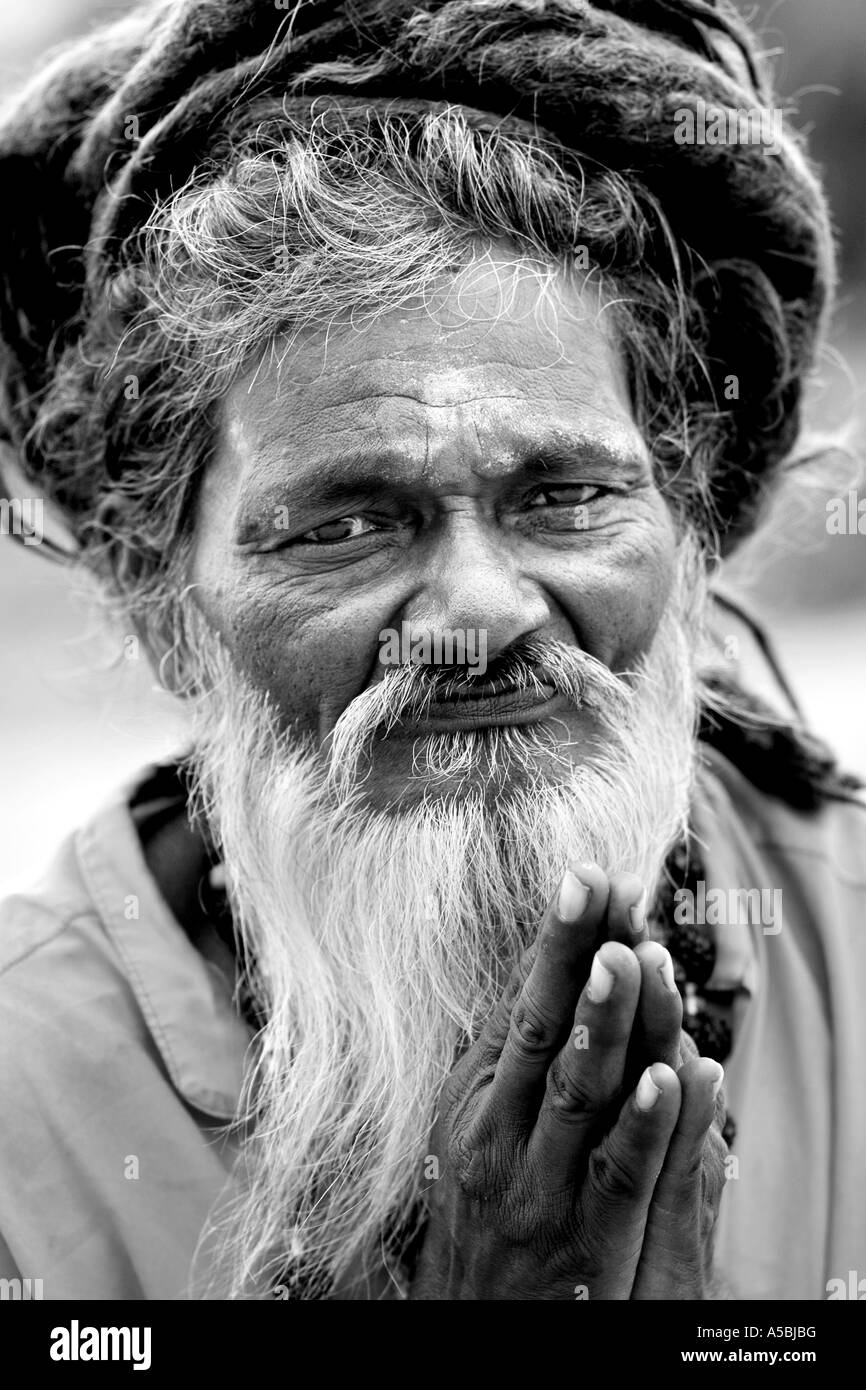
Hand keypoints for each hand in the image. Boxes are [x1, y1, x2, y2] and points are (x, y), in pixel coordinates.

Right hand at [409, 865, 726, 1299]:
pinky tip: (669, 1076)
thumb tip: (545, 956)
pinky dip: (644, 1124)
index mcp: (476, 1096)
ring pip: (578, 1094)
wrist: (472, 1324)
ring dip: (608, 1023)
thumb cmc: (483, 1205)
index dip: (557, 941)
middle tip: (603, 890)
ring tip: (631, 958)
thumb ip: (511, 1048)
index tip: (585, 876)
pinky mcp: (586, 1237)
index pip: (523, 1003)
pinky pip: (617, 1174)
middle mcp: (500, 1133)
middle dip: (576, 957)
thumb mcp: (474, 1121)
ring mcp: (540, 1185)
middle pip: (544, 1033)